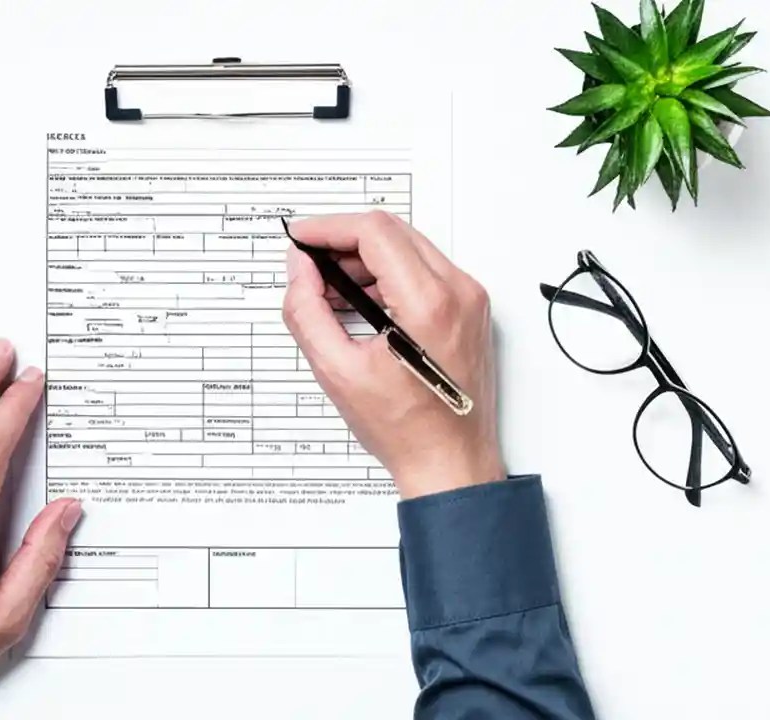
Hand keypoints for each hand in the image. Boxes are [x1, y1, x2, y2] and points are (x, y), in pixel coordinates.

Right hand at [282, 212, 504, 498]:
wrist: (450, 464)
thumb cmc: (405, 430)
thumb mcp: (337, 370)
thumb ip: (307, 311)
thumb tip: (299, 271)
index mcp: (428, 303)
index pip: (374, 232)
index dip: (329, 228)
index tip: (301, 239)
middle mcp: (458, 292)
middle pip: (392, 231)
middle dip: (344, 241)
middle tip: (309, 265)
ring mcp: (470, 299)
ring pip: (409, 247)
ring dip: (366, 258)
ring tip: (331, 292)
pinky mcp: (470, 309)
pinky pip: (425, 270)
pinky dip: (388, 275)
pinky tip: (362, 304)